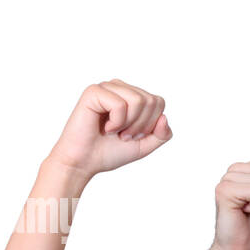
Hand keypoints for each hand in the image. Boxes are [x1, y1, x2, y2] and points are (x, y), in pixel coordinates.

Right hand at [46, 79, 171, 178]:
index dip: (151, 124)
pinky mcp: (94, 92)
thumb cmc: (110, 151)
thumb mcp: (145, 145)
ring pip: (138, 100)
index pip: (158, 102)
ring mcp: (107, 87)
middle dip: (141, 125)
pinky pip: (120, 105)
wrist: (85, 161)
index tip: (134, 135)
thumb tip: (164, 117)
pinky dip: (116, 122)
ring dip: (129, 124)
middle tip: (124, 135)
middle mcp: (120, 87)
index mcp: (132, 96)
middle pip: (151, 100)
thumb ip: (162, 134)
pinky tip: (105, 127)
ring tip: (115, 132)